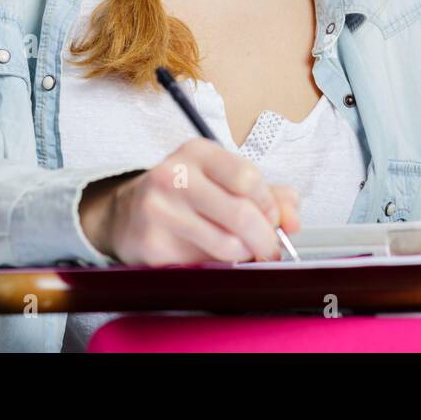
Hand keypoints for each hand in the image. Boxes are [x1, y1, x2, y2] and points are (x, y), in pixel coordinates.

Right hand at [81, 138, 300, 264]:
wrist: (128, 213)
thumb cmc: (186, 194)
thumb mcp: (222, 180)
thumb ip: (267, 194)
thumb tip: (293, 218)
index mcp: (198, 152)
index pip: (248, 178)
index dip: (270, 205)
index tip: (273, 219)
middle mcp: (175, 176)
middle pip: (241, 214)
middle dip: (265, 239)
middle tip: (269, 249)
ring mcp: (159, 210)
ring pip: (226, 245)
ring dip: (244, 255)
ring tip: (241, 252)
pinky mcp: (152, 245)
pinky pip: (204, 265)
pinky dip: (218, 267)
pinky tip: (211, 256)